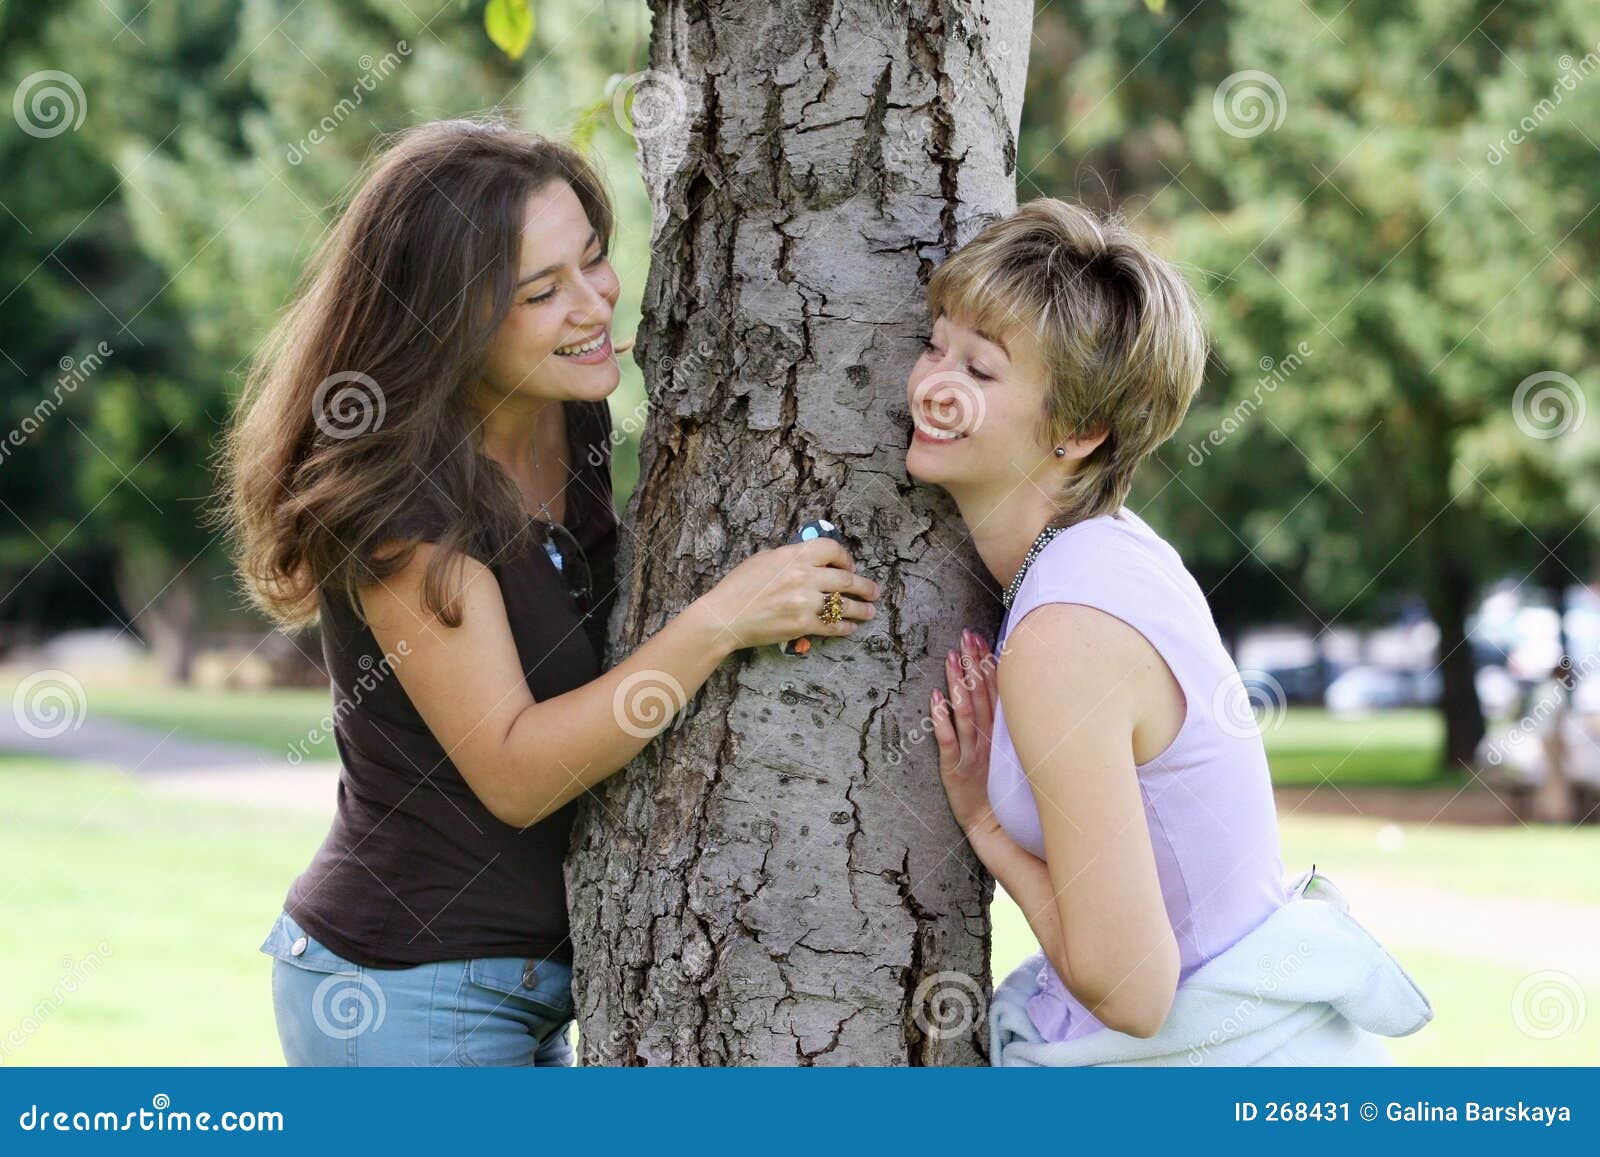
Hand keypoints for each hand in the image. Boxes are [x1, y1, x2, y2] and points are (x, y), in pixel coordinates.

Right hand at [695, 536, 879, 651]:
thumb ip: (790, 557)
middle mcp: (804, 576)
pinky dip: (844, 627)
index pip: (832, 549)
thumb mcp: (764, 559)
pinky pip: (832, 626)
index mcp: (794, 555)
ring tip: (870, 611)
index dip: (845, 558)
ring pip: (844, 605)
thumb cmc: (739, 587)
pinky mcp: (802, 624)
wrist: (725, 616)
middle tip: (874, 591)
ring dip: (861, 609)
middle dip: (864, 586)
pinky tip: (850, 627)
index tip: (849, 567)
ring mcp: (805, 602)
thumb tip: (811, 560)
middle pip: (846, 580)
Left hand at [932, 628, 998, 834]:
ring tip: (951, 656)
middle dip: (974, 663)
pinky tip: (935, 699)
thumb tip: (998, 693)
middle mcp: (989, 738)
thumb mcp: (1004, 753)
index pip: (996, 690)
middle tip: (965, 636)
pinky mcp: (956, 768)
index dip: (987, 663)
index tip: (980, 637)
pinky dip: (942, 719)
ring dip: (959, 683)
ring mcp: (973, 752)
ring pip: (966, 712)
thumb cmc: (996, 787)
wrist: (991, 825)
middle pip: (981, 694)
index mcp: (1001, 732)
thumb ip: (1001, 724)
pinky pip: (949, 740)